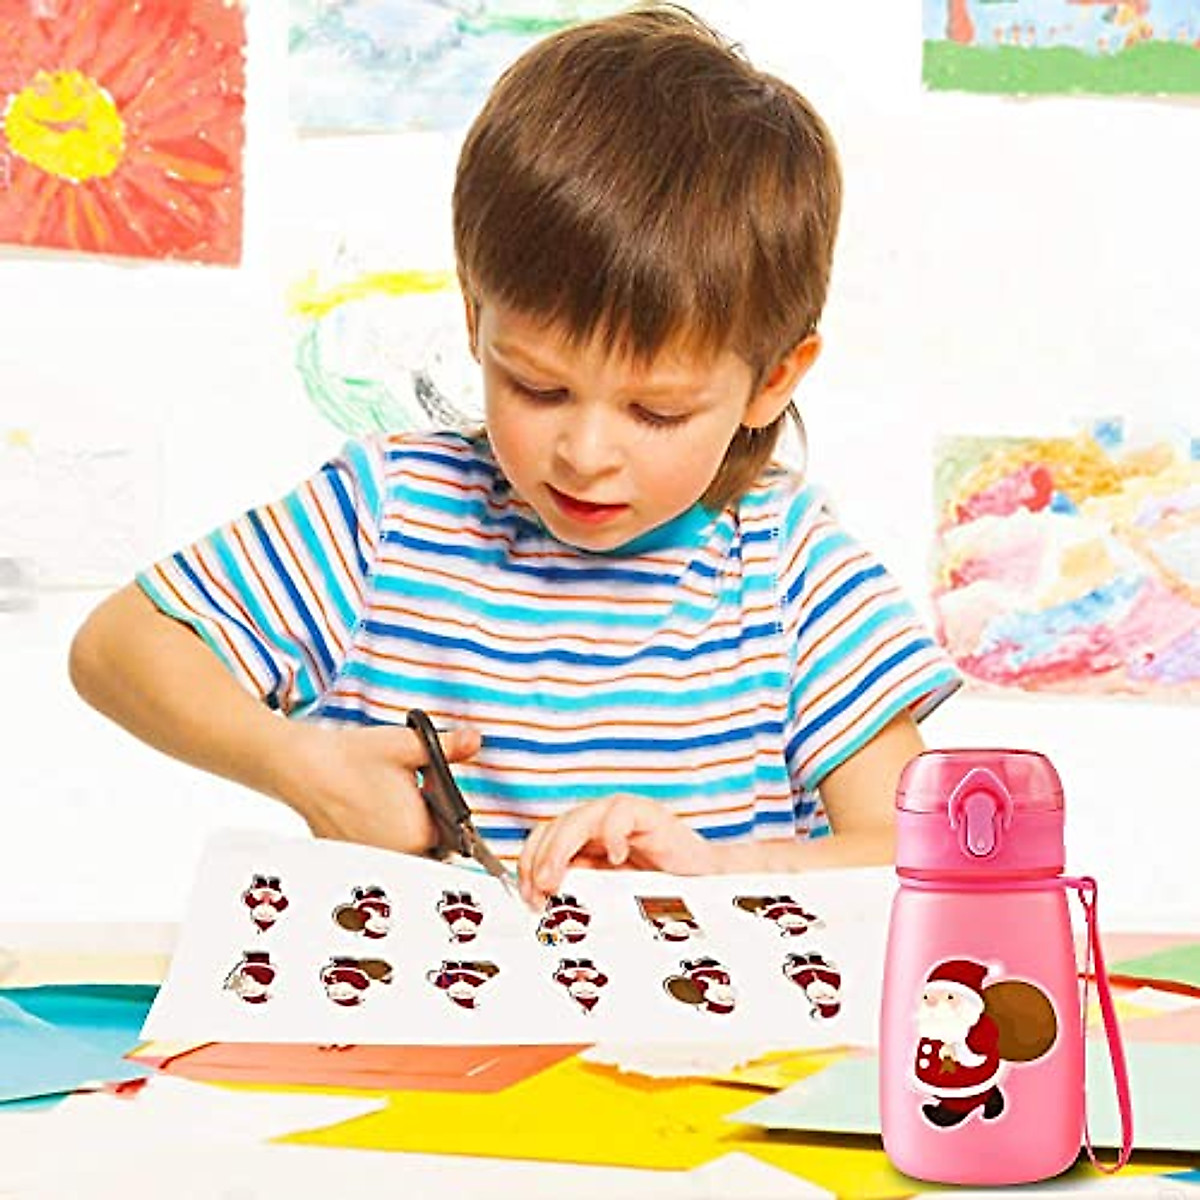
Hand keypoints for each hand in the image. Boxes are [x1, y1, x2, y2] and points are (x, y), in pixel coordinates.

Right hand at [273, 720, 482, 854]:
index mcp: (418, 834)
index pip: (455, 839)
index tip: (437, 803)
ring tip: (389, 808)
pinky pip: (379, 856)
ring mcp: (372, 860)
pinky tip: (369, 816)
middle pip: (432, 852)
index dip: (451, 819)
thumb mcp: (408, 745)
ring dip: (406, 838)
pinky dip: (381, 841)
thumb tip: (474, 741)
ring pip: (405, 856)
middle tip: (412, 801)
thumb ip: (448, 747)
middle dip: (431, 830)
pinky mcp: (351, 858)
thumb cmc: (352, 757)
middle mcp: (397, 855)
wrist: (303, 767)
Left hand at [518, 794, 719, 906]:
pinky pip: (620, 813)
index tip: (528, 898)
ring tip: (557, 877)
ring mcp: (621, 817)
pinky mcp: (647, 815)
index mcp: (583, 845)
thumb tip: (544, 908)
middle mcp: (597, 826)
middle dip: (537, 858)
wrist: (708, 885)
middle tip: (539, 889)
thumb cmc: (661, 895)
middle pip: (552, 828)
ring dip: (560, 848)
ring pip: (578, 818)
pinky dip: (612, 833)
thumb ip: (581, 896)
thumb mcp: (609, 900)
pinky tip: (617, 857)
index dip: (526, 865)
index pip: (541, 842)